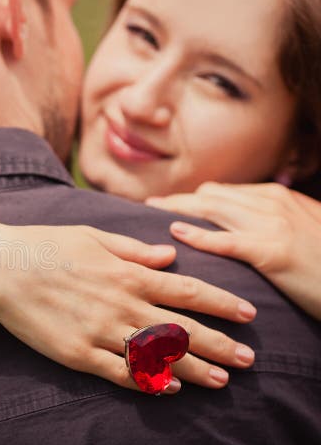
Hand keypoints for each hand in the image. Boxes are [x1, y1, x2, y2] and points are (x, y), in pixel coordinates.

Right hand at [0, 220, 257, 393]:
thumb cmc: (44, 246)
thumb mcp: (92, 236)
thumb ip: (133, 248)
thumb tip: (169, 255)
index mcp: (126, 273)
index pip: (186, 290)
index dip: (220, 303)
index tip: (247, 314)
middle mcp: (120, 304)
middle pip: (181, 329)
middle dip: (219, 345)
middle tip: (248, 359)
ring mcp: (99, 331)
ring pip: (157, 356)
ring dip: (193, 370)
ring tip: (221, 381)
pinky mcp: (77, 353)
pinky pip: (120, 373)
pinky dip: (147, 383)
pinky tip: (168, 390)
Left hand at [147, 182, 320, 320]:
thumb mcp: (299, 230)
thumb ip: (268, 220)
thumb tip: (232, 220)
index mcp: (276, 197)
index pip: (221, 192)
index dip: (190, 198)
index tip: (165, 204)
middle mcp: (273, 204)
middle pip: (210, 196)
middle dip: (176, 199)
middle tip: (146, 206)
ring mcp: (274, 226)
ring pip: (213, 210)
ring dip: (178, 209)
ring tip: (150, 213)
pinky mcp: (274, 251)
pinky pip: (226, 240)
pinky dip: (198, 234)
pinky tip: (175, 231)